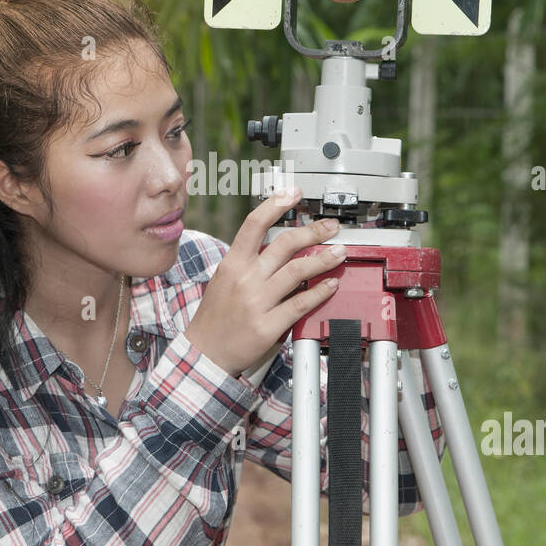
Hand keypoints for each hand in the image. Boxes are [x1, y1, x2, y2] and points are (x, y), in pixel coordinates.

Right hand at [184, 186, 345, 377]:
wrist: (205, 352)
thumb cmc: (216, 316)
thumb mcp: (224, 278)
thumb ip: (249, 261)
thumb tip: (281, 245)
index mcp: (232, 263)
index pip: (254, 225)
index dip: (275, 205)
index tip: (293, 193)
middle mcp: (245, 279)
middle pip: (285, 244)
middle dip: (314, 231)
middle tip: (331, 227)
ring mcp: (257, 302)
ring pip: (298, 271)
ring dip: (324, 259)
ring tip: (339, 252)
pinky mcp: (269, 326)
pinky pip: (301, 304)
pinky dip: (320, 292)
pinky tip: (331, 285)